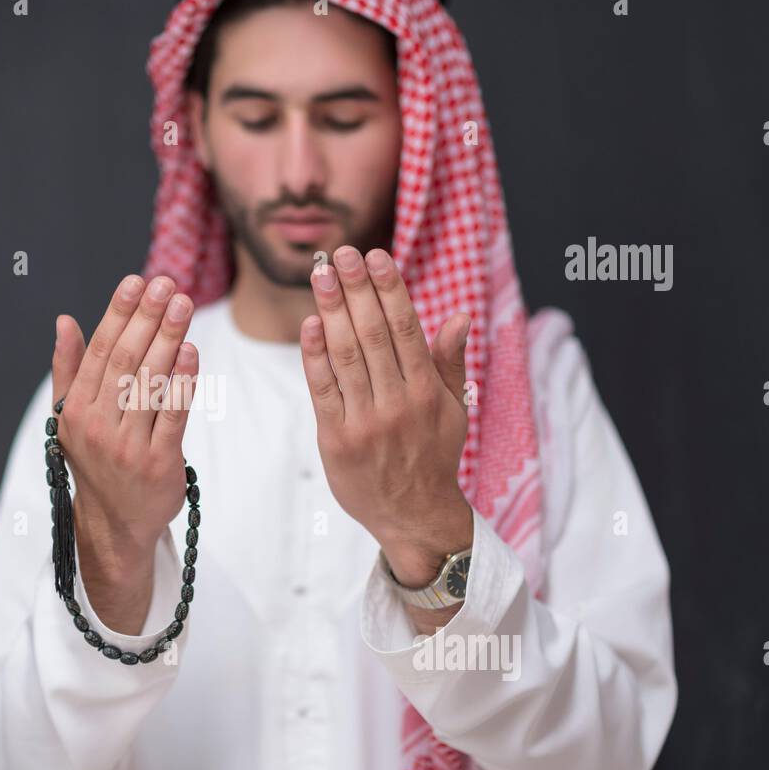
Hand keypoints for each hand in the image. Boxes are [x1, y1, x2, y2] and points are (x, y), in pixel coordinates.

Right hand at [51, 274, 198, 633]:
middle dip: (147, 319)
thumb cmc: (97, 461)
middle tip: (168, 285)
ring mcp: (126, 445)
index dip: (118, 313)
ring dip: (167, 340)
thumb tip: (65, 320)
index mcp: (75, 409)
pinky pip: (172, 416)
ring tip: (183, 305)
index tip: (136, 281)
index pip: (98, 351)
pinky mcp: (158, 463)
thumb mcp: (71, 418)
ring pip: (148, 384)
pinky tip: (192, 352)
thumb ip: (68, 368)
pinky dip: (182, 383)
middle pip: (124, 361)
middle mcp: (96, 425)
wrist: (116, 524)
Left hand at [300, 245, 473, 589]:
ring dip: (332, 311)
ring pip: (347, 357)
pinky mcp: (337, 440)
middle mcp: (398, 403)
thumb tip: (458, 315)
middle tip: (341, 253)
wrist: (413, 515)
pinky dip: (315, 356)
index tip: (376, 255)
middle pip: (373, 335)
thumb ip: (449, 361)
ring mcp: (366, 422)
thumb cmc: (432, 455)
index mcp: (428, 390)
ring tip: (321, 276)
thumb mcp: (453, 409)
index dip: (390, 289)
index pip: (406, 328)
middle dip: (357, 289)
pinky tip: (310, 325)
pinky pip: (323, 390)